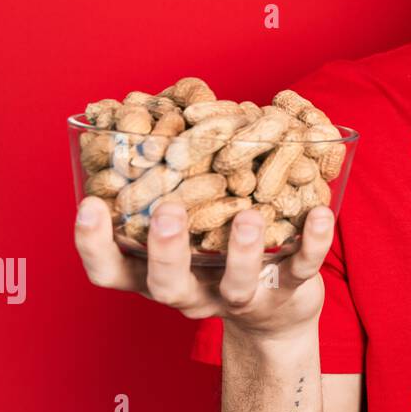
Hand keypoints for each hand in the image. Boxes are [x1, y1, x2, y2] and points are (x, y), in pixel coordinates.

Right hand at [74, 196, 334, 341]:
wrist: (276, 309)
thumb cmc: (220, 246)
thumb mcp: (191, 220)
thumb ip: (178, 178)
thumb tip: (173, 101)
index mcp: (158, 273)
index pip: (111, 271)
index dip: (93, 245)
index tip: (88, 204)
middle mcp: (194, 291)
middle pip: (166, 285)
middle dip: (166, 250)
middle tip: (168, 211)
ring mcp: (241, 296)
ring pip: (236, 285)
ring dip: (241, 251)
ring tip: (249, 216)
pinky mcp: (288, 292)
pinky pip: (302, 269)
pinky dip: (314, 242)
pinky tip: (321, 213)